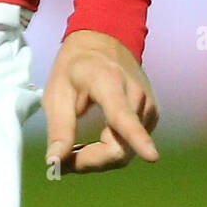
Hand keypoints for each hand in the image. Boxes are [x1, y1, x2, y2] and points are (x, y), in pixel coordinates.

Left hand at [42, 29, 159, 173]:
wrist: (103, 42)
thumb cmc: (75, 67)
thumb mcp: (57, 92)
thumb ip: (59, 128)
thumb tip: (55, 163)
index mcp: (108, 82)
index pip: (123, 116)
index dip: (137, 138)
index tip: (152, 156)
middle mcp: (136, 96)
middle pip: (120, 147)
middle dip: (90, 161)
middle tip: (61, 163)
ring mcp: (148, 107)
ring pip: (125, 152)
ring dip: (97, 158)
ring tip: (74, 146)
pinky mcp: (151, 116)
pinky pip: (130, 146)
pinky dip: (109, 151)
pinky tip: (93, 141)